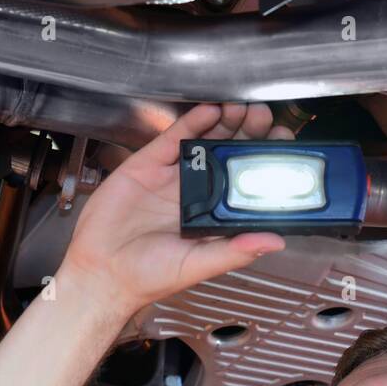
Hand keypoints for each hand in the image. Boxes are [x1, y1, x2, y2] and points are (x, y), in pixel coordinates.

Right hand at [59, 102, 293, 318]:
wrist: (103, 272)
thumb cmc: (148, 276)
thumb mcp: (198, 265)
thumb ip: (236, 251)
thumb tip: (275, 240)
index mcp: (213, 216)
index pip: (247, 183)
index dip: (265, 163)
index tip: (283, 146)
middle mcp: (196, 193)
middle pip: (231, 155)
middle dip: (250, 134)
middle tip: (264, 118)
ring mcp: (173, 177)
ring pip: (207, 141)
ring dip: (227, 122)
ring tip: (244, 109)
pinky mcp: (148, 165)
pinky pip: (175, 138)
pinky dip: (194, 122)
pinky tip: (211, 110)